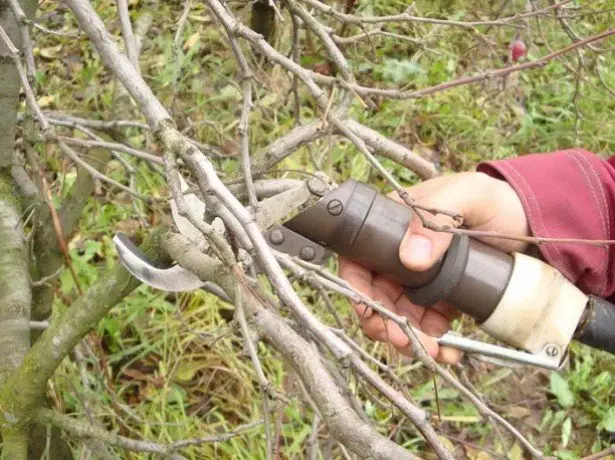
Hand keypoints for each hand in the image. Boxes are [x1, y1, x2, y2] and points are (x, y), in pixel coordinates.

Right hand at [338, 171, 529, 363]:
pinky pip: (428, 323)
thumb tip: (411, 259)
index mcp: (393, 226)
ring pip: (400, 314)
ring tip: (430, 351)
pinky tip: (448, 350)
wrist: (533, 220)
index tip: (366, 309)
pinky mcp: (443, 296)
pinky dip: (434, 341)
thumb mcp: (465, 196)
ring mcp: (420, 278)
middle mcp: (400, 254)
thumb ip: (435, 222)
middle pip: (376, 294)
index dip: (356, 286)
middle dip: (385, 321)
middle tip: (400, 339)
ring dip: (408, 337)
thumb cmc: (494, 198)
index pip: (359, 259)